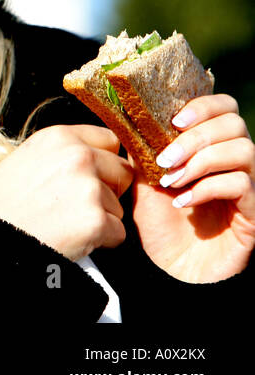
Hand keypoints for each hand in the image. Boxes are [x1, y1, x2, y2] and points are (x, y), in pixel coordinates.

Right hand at [0, 125, 132, 260]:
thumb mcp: (26, 159)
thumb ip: (62, 153)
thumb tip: (97, 158)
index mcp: (58, 137)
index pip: (110, 140)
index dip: (104, 162)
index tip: (94, 177)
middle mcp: (77, 155)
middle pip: (123, 171)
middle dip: (109, 190)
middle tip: (76, 205)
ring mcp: (88, 188)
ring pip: (120, 206)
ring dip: (101, 218)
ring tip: (64, 222)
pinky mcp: (95, 220)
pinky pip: (118, 233)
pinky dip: (100, 242)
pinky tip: (70, 238)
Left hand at [130, 94, 254, 281]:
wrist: (169, 269)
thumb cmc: (158, 223)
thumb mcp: (143, 178)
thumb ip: (143, 146)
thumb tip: (131, 114)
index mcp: (211, 147)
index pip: (224, 107)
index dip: (203, 105)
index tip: (173, 120)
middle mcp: (235, 163)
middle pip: (234, 124)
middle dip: (195, 136)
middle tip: (166, 159)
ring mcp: (248, 186)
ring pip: (243, 150)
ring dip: (200, 161)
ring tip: (171, 182)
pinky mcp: (253, 212)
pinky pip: (242, 185)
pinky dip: (207, 188)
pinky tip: (182, 201)